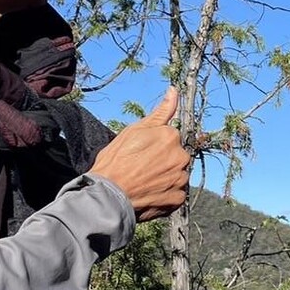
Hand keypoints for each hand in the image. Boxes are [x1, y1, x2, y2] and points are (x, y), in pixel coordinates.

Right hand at [90, 87, 189, 221]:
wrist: (108, 194)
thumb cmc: (117, 161)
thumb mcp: (135, 130)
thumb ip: (161, 111)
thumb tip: (173, 91)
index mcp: (172, 136)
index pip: (170, 137)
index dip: (154, 144)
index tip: (141, 152)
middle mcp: (181, 156)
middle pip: (176, 155)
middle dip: (163, 160)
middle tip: (142, 167)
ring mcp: (180, 178)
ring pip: (177, 174)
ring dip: (166, 176)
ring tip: (145, 181)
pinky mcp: (178, 198)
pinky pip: (176, 193)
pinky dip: (166, 193)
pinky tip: (150, 192)